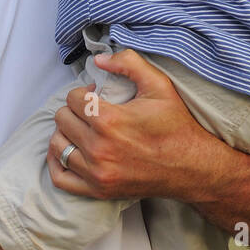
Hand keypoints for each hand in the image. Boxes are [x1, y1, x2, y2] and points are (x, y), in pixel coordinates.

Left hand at [47, 49, 218, 201]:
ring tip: (82, 129)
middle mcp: (99, 148)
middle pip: (62, 119)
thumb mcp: (159, 85)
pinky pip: (60, 177)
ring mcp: (97, 173)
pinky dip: (58, 163)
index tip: (96, 96)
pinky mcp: (99, 190)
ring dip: (66, 133)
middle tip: (90, 112)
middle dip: (74, 110)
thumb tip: (98, 59)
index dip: (83, 93)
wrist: (192, 167)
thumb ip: (129, 62)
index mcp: (110, 120)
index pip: (72, 99)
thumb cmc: (175, 125)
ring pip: (57, 145)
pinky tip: (69, 150)